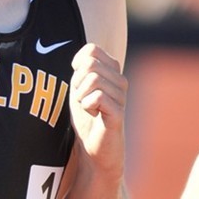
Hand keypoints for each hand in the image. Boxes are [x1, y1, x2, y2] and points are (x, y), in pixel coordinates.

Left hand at [68, 43, 126, 169]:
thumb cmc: (87, 117)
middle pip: (89, 64)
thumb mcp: (80, 87)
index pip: (91, 50)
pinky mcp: (118, 112)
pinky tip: (94, 115)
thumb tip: (81, 59)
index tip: (79, 83)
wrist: (93, 148)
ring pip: (92, 79)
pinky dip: (86, 106)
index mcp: (113, 71)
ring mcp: (122, 96)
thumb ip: (81, 69)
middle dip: (77, 83)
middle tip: (83, 99)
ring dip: (81, 96)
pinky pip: (97, 96)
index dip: (77, 65)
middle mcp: (121, 80)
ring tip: (89, 108)